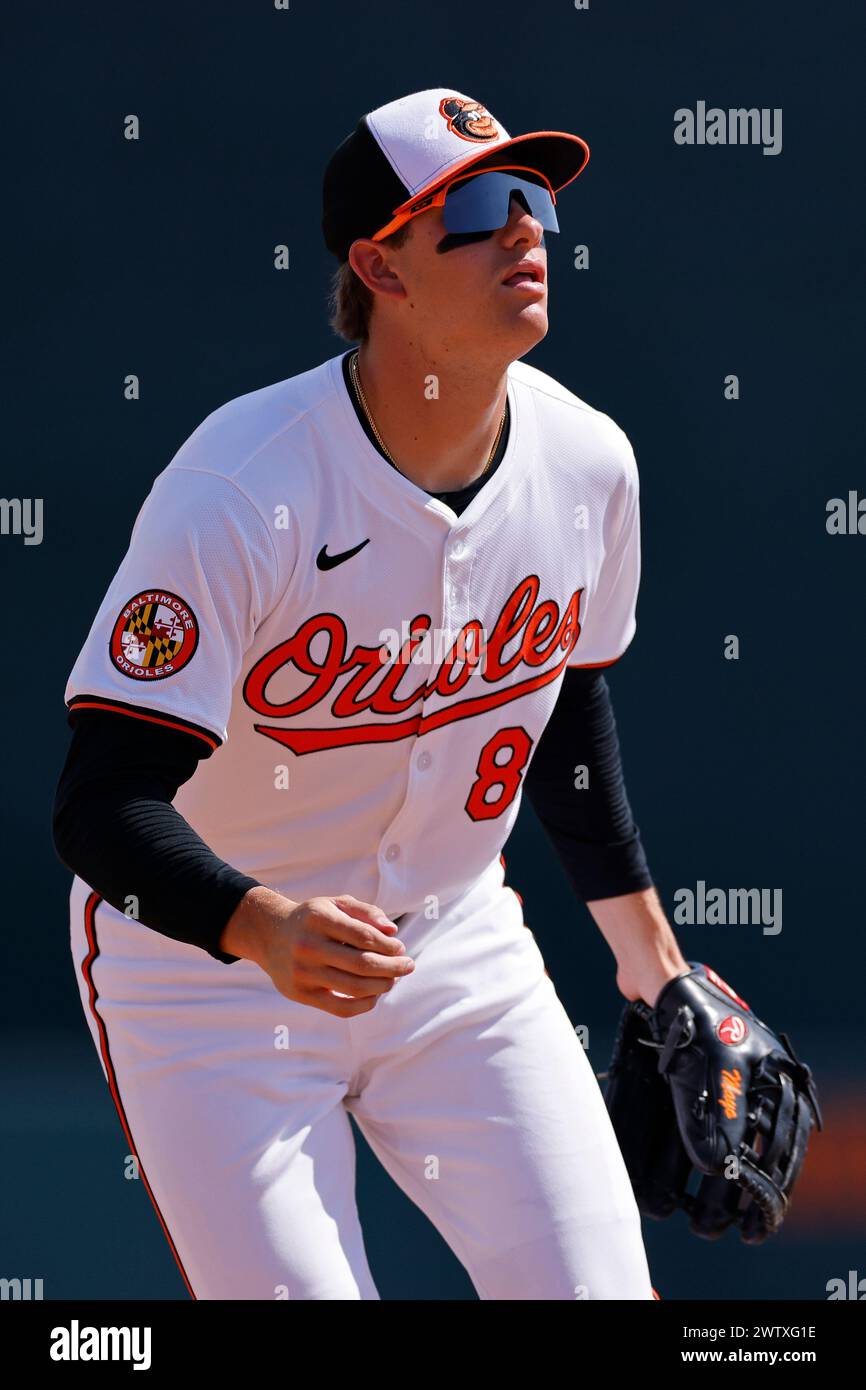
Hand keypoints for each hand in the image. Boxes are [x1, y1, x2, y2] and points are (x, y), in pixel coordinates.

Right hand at [220, 886, 414, 1016]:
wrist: (270, 935)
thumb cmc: (314, 918)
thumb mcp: (336, 904)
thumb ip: (366, 912)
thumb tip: (392, 930)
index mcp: (319, 918)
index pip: (364, 936)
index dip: (389, 945)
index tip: (401, 947)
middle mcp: (308, 946)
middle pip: (362, 964)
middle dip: (393, 968)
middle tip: (408, 966)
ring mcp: (302, 972)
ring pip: (354, 988)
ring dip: (382, 986)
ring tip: (393, 980)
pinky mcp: (300, 994)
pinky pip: (340, 1008)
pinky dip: (364, 1005)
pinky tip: (375, 995)